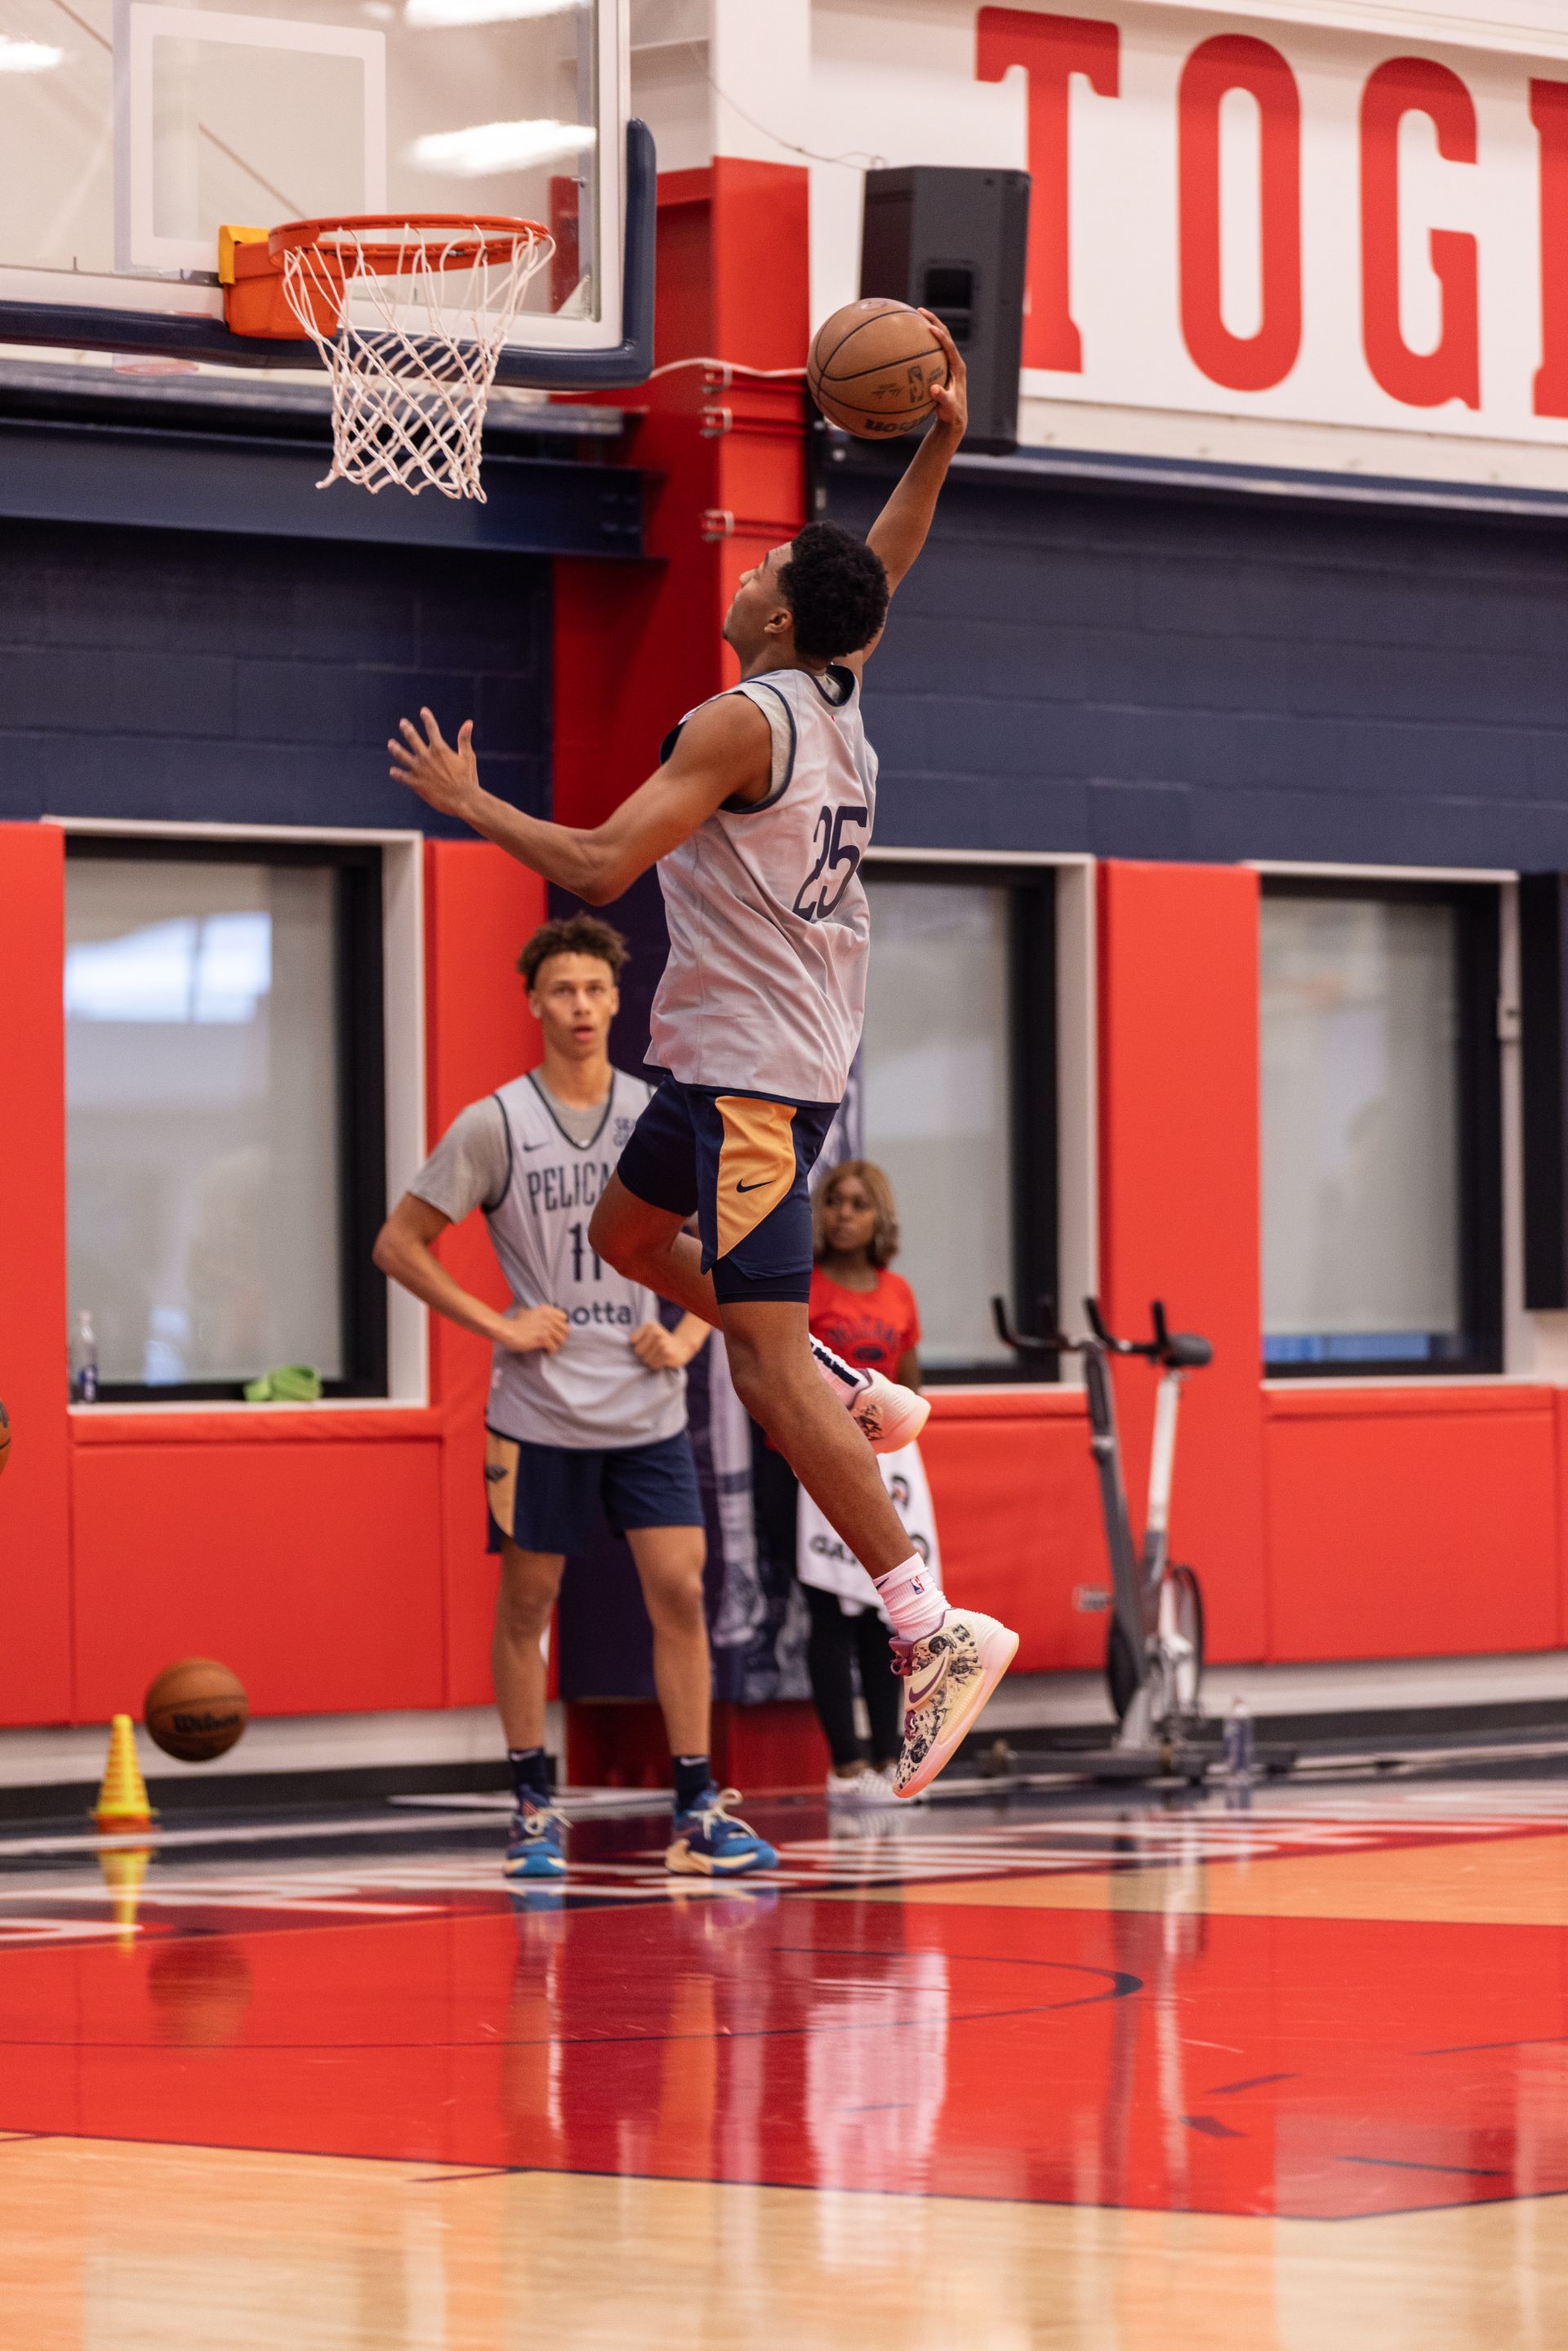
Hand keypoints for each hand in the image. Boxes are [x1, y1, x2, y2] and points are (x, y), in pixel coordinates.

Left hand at [388, 708, 482, 822]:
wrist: (463, 800)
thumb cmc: (468, 778)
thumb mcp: (468, 757)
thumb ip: (464, 739)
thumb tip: (469, 723)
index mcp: (439, 749)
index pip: (431, 729)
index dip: (427, 718)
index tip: (423, 711)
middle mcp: (426, 757)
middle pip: (412, 738)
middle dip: (407, 729)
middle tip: (403, 723)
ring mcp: (419, 770)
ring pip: (401, 755)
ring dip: (395, 748)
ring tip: (391, 744)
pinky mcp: (415, 783)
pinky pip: (402, 777)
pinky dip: (397, 774)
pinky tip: (393, 771)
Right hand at [494, 1303, 569, 1354]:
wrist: (508, 1331)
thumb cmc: (515, 1323)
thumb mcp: (528, 1312)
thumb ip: (538, 1313)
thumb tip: (546, 1318)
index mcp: (546, 1309)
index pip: (564, 1317)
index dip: (560, 1325)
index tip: (555, 1330)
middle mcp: (548, 1317)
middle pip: (565, 1329)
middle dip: (560, 1335)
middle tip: (553, 1340)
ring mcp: (546, 1328)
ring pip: (562, 1339)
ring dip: (556, 1344)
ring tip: (549, 1346)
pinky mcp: (542, 1338)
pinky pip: (554, 1347)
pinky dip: (550, 1351)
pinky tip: (545, 1351)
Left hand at [630, 1321, 691, 1370]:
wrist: (683, 1346)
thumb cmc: (661, 1343)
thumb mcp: (649, 1335)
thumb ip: (636, 1338)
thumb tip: (626, 1348)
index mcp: (650, 1326)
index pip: (632, 1341)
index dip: (639, 1345)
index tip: (647, 1344)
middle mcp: (656, 1332)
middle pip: (638, 1351)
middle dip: (645, 1354)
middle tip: (655, 1351)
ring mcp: (662, 1343)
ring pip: (645, 1359)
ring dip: (652, 1360)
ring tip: (660, 1355)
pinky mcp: (667, 1354)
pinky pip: (653, 1365)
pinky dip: (657, 1365)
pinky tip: (664, 1360)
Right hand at [920, 309, 967, 441]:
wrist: (954, 419)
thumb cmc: (951, 414)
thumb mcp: (948, 408)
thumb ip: (943, 398)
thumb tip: (934, 390)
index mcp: (958, 368)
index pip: (950, 347)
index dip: (941, 336)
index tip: (930, 327)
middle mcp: (954, 362)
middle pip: (945, 336)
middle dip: (933, 321)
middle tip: (919, 311)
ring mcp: (947, 363)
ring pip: (938, 340)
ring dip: (928, 326)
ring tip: (914, 316)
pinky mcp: (940, 367)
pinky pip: (931, 350)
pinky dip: (921, 342)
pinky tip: (908, 339)